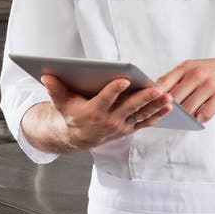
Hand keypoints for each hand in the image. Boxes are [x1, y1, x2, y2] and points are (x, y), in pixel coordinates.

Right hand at [40, 74, 172, 149]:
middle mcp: (109, 120)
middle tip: (156, 88)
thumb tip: (46, 75)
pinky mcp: (128, 129)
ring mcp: (121, 126)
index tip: (124, 79)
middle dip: (143, 97)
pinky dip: (157, 115)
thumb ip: (55, 89)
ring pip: (140, 115)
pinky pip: (145, 122)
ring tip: (168, 97)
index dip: (114, 90)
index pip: (105, 99)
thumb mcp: (61, 102)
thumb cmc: (71, 114)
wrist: (78, 138)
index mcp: (93, 111)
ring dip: (155, 106)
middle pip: (129, 107)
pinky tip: (168, 106)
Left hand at [156, 56, 214, 122]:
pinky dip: (200, 119)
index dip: (155, 97)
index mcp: (187, 67)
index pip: (163, 83)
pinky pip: (205, 113)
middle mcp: (196, 74)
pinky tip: (201, 118)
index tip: (152, 106)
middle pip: (174, 99)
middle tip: (169, 118)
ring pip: (188, 109)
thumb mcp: (197, 67)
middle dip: (170, 111)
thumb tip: (159, 91)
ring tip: (186, 119)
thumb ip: (179, 78)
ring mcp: (209, 85)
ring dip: (186, 117)